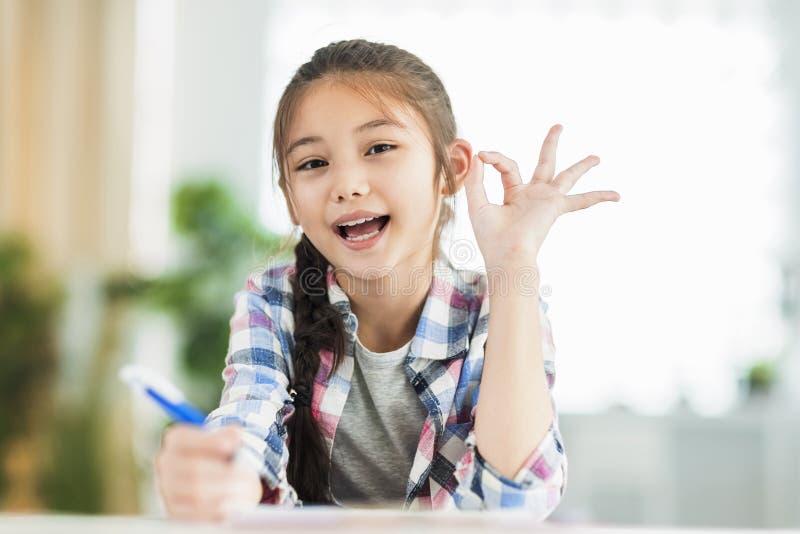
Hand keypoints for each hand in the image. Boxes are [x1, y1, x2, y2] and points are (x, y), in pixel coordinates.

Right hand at [155, 423, 262, 521]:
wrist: (212, 477)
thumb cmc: (219, 455)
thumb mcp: (225, 440)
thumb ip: (229, 435)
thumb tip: (234, 435)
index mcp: (176, 440)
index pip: (184, 439)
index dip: (208, 442)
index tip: (230, 446)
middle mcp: (166, 462)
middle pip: (194, 469)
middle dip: (223, 473)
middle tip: (245, 475)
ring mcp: (166, 487)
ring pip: (195, 493)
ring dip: (223, 493)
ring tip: (243, 491)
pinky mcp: (173, 509)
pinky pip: (193, 514)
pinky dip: (214, 511)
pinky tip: (230, 508)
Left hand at [463, 124, 619, 267]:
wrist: (505, 254)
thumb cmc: (490, 237)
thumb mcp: (478, 204)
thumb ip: (476, 181)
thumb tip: (478, 156)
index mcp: (515, 194)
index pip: (508, 166)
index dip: (495, 158)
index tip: (483, 155)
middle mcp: (533, 195)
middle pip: (545, 163)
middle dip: (551, 144)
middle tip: (559, 126)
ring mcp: (546, 200)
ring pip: (567, 176)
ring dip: (582, 166)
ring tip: (596, 157)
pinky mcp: (555, 206)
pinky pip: (581, 201)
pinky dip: (599, 197)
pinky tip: (617, 196)